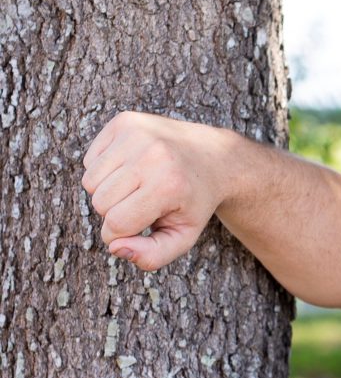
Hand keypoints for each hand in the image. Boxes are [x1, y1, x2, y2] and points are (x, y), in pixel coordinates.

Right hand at [81, 111, 235, 270]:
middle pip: (100, 203)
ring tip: (138, 187)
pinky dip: (104, 170)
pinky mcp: (124, 121)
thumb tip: (115, 248)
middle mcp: (151, 155)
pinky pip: (89, 159)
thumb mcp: (183, 236)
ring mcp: (136, 134)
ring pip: (89, 182)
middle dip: (116, 212)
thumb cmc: (194, 202)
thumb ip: (152, 256)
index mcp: (168, 186)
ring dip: (107, 191)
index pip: (116, 224)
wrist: (213, 157)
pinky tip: (132, 168)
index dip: (121, 235)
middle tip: (144, 204)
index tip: (139, 228)